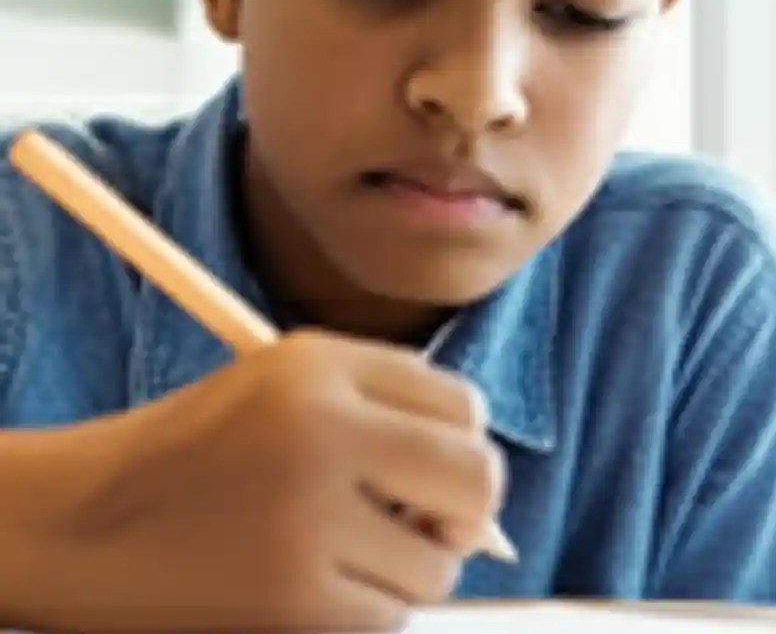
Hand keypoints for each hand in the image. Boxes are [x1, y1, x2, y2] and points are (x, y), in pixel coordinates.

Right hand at [4, 330, 504, 631]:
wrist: (85, 523)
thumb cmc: (204, 449)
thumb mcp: (288, 379)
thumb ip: (394, 399)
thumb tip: (484, 465)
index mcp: (318, 372)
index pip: (466, 407)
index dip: (463, 442)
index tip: (434, 468)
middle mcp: (317, 436)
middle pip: (477, 481)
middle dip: (470, 511)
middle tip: (436, 521)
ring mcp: (304, 525)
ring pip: (438, 566)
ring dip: (405, 567)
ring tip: (335, 549)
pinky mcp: (292, 606)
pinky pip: (389, 618)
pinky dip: (365, 610)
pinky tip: (309, 584)